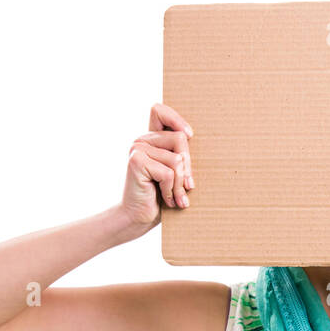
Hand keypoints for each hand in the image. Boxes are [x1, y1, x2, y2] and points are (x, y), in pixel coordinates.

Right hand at [120, 102, 194, 233]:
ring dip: (179, 185)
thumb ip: (180, 157)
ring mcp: (137, 149)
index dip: (176, 119)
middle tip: (188, 188)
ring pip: (176, 159)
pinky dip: (171, 190)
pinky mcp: (137, 161)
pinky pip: (168, 173)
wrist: (138, 218)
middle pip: (179, 139)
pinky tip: (165, 199)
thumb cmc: (159, 198)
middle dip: (187, 167)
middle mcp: (142, 141)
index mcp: (151, 140)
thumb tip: (192, 140)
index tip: (190, 135)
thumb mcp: (175, 174)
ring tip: (175, 198)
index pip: (159, 111)